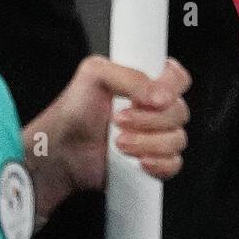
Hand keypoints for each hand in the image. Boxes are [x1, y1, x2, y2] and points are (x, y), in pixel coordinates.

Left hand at [24, 56, 191, 220]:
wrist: (59, 153)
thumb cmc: (72, 112)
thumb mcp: (94, 74)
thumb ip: (130, 76)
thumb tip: (159, 94)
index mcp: (146, 82)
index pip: (178, 78)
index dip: (171, 88)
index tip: (153, 99)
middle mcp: (155, 109)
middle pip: (179, 111)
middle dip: (149, 120)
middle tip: (119, 120)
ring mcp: (156, 136)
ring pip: (177, 139)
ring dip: (148, 143)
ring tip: (119, 143)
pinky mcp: (154, 161)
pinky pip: (173, 164)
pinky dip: (157, 163)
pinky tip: (137, 161)